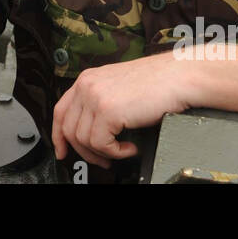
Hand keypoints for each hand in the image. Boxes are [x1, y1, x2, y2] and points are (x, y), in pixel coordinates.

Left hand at [51, 53, 192, 168]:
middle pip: (69, 129)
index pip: (60, 111)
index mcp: (88, 79)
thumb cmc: (158, 83)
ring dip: (104, 153)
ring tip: (123, 149)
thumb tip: (91, 131)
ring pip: (84, 140)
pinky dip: (116, 152)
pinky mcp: (107, 110)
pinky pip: (101, 144)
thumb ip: (100, 102)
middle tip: (102, 161)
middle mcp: (87, 85)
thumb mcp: (118, 88)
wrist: (179, 77)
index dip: (58, 135)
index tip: (62, 151)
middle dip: (84, 152)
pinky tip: (130, 147)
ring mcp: (95, 97)